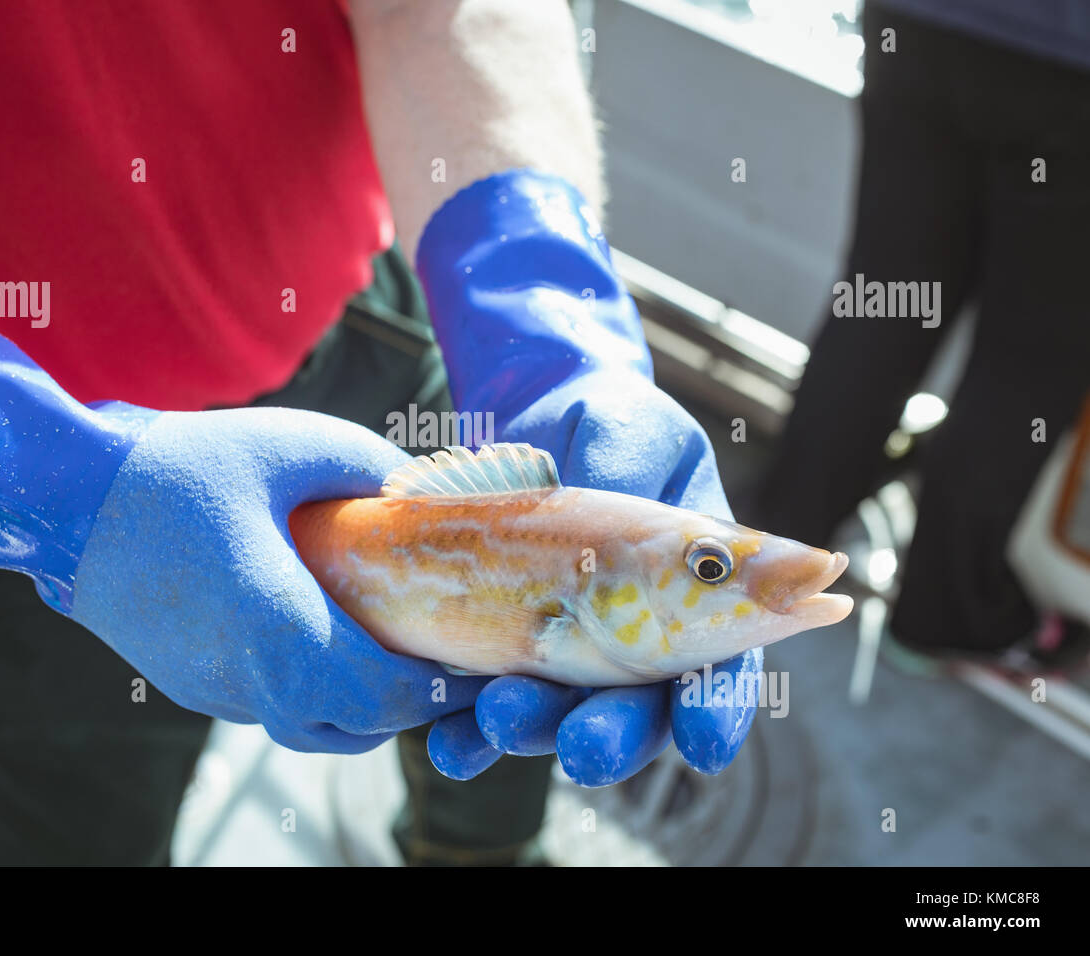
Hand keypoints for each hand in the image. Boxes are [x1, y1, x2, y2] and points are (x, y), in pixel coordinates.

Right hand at [0, 272, 483, 751]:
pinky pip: (274, 713)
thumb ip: (367, 467)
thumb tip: (419, 491)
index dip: (440, 686)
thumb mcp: (289, 446)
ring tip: (393, 654)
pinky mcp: (191, 690)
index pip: (388, 696)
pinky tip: (329, 644)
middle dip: (410, 701)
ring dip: (364, 707)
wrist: (65, 502)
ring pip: (315, 731)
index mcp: (282, 632)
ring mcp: (217, 694)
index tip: (471, 654)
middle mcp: (250, 682)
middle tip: (442, 652)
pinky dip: (317, 698)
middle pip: (360, 728)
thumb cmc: (179, 469)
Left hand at [432, 371, 761, 783]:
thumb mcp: (632, 430)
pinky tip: (451, 744)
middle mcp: (638, 638)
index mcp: (698, 593)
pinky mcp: (501, 652)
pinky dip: (468, 733)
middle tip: (586, 748)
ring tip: (499, 721)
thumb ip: (639, 474)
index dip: (716, 709)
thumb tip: (650, 511)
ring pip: (561, 718)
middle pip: (640, 712)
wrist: (527, 413)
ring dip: (535, 732)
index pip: (725, 666)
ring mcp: (567, 651)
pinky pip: (487, 707)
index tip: (701, 741)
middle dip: (615, 738)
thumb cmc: (606, 418)